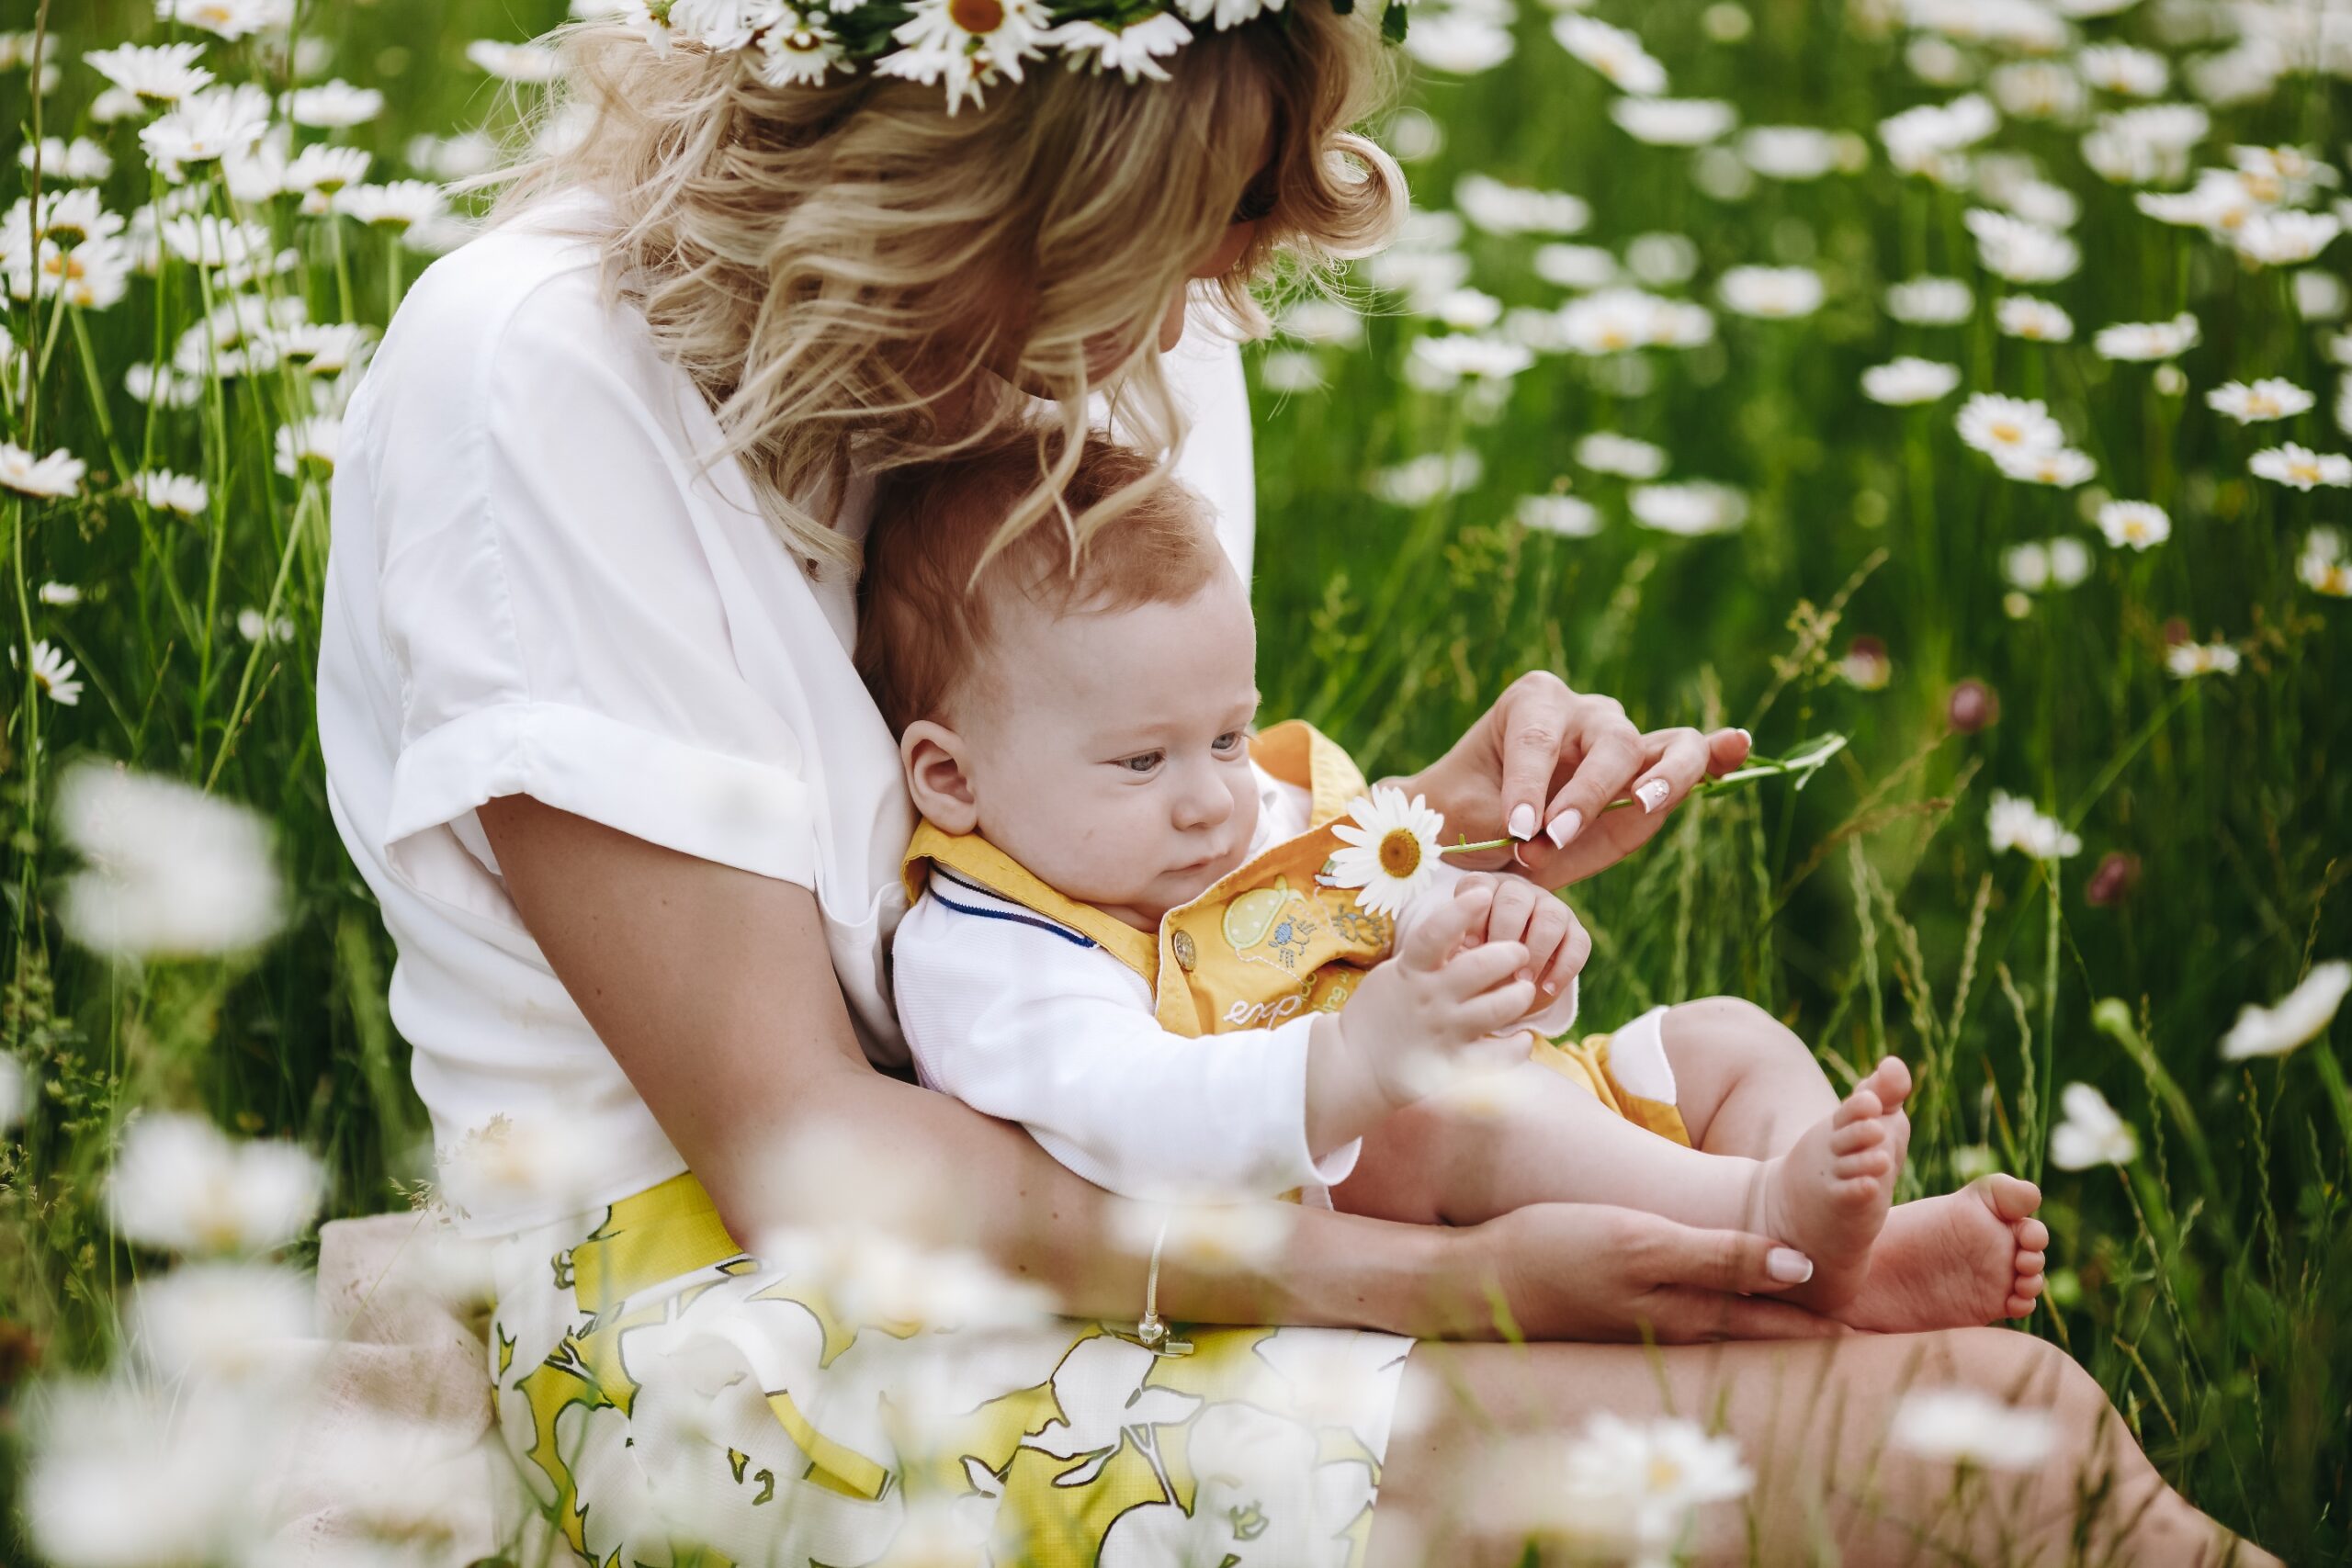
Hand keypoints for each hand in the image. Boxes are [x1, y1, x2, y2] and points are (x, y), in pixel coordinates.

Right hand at [1305, 882, 1533, 1152]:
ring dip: (1519, 995)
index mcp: (1411, 972)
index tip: (1484, 893)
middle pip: (1481, 967)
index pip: (1435, 932)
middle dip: (1510, 953)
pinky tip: (1521, 1038)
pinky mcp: (1453, 1065)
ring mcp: (1444, 1033)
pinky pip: (1499, 1056)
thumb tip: (1463, 920)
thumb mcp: (1395, 972)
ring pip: (1499, 1008)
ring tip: (1523, 990)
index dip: (1461, 909)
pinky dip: (1518, 1046)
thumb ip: (1427, 954)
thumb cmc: (1381, 1012)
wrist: (1356, 1065)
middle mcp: (1430, 999)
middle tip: (1519, 952)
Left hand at [1396, 672, 1750, 889]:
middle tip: (1553, 838)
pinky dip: (1717, 754)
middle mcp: (1584, 713)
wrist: (1479, 838)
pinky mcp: (1652, 775)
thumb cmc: (1458, 814)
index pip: (1539, 738)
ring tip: (1647, 803)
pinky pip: (1692, 756)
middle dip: (1585, 794)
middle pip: (1607, 742)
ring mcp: (1626, 742)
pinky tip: (1738, 747)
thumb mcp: (1444, 810)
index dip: (1533, 785)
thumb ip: (1472, 815)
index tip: (1520, 831)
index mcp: (1531, 703)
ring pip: (1663, 746)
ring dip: (1660, 777)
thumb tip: (1480, 821)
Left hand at [1451, 871, 1586, 1003]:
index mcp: (1486, 890)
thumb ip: (1458, 949)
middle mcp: (1520, 892)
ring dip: (1537, 950)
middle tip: (1497, 965)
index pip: (1479, 886)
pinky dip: (1564, 968)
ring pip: (1551, 916)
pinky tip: (1547, 989)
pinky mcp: (1575, 931)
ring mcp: (1551, 908)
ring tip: (1522, 980)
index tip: (1469, 946)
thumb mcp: (1460, 955)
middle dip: (1505, 933)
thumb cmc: (1476, 964)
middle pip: (1515, 899)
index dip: (1474, 916)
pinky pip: (1578, 943)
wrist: (1506, 983)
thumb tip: (1465, 952)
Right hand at [1459, 1202, 1844, 1342]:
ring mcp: (1644, 1324)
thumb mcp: (1642, 1243)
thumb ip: (1720, 1255)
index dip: (1822, 1318)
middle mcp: (1674, 1323)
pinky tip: (1725, 1309)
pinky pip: (1688, 1319)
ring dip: (1767, 1322)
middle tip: (1854, 1330)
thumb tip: (1803, 1267)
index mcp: (1688, 1305)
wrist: (1476, 1280)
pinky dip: (1722, 1315)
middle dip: (1804, 1327)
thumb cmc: (1555, 1250)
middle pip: (1755, 1327)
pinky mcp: (1619, 1316)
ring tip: (1809, 1321)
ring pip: (1724, 1325)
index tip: (1866, 1321)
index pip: (1775, 1317)